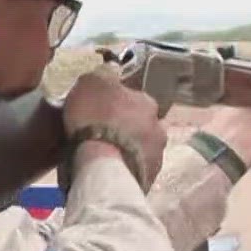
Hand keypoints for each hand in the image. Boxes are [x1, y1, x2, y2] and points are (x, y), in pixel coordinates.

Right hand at [62, 69, 167, 186]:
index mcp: (147, 102)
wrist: (103, 165)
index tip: (101, 112)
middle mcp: (159, 127)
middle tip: (104, 136)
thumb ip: (103, 75)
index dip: (117, 105)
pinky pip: (136, 171)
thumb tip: (111, 70)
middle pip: (141, 125)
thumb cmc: (96, 118)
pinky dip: (126, 170)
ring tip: (107, 158)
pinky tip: (111, 173)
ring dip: (128, 151)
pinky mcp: (150, 181)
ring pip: (141, 149)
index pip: (134, 98)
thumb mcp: (91, 83)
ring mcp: (157, 156)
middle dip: (126, 129)